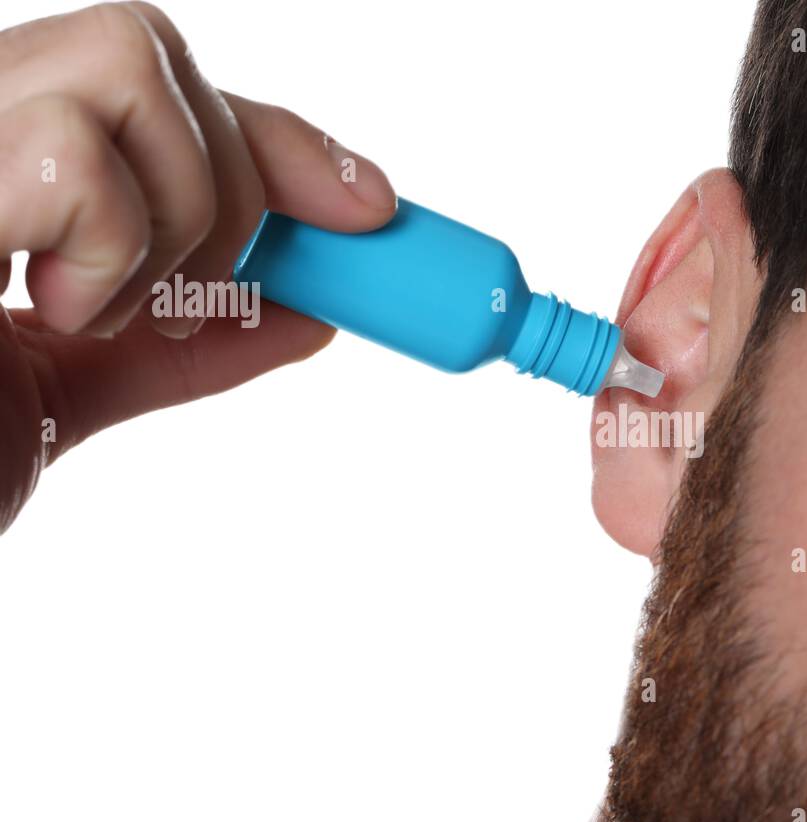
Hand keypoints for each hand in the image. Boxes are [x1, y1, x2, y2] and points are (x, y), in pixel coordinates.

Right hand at [0, 2, 396, 531]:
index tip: (368, 205)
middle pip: (153, 48)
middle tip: (187, 298)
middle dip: (231, 182)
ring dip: (169, 216)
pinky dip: (106, 243)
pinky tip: (40, 310)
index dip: (276, 135)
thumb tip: (311, 312)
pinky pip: (68, 147)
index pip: (153, 83)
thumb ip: (181, 344)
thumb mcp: (63, 390)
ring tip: (89, 312)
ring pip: (129, 60)